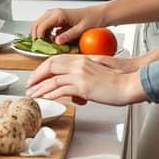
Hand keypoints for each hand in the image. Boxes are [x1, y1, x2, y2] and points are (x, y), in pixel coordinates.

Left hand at [25, 54, 146, 105]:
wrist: (129, 84)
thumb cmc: (117, 79)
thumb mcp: (97, 70)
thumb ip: (84, 71)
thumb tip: (75, 82)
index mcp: (81, 59)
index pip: (56, 59)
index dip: (43, 67)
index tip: (37, 75)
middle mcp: (78, 65)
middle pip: (50, 67)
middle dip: (37, 76)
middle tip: (30, 84)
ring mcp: (80, 75)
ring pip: (52, 80)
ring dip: (40, 88)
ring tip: (33, 94)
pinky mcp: (83, 87)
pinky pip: (61, 91)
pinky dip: (50, 95)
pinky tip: (45, 98)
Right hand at [30, 4, 106, 43]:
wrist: (99, 14)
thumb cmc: (93, 19)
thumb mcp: (82, 29)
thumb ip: (69, 35)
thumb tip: (57, 42)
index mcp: (59, 15)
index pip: (40, 27)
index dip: (39, 39)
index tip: (42, 48)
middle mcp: (54, 13)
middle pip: (36, 25)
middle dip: (37, 38)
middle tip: (42, 49)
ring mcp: (54, 15)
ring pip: (39, 26)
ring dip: (41, 36)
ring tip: (49, 46)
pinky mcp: (56, 19)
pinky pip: (46, 27)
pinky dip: (46, 35)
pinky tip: (54, 42)